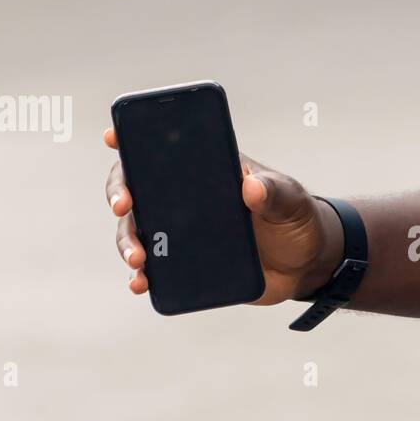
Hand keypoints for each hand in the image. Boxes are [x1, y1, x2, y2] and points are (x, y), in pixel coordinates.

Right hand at [103, 128, 342, 303]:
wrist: (306, 265)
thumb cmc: (297, 219)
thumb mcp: (291, 200)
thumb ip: (274, 192)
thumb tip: (249, 187)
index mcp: (207, 171)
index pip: (163, 150)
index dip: (133, 140)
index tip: (113, 137)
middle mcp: (185, 200)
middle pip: (136, 189)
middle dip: (119, 193)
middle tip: (122, 205)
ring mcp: (182, 233)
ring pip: (138, 232)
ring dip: (128, 242)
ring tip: (138, 258)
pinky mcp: (187, 266)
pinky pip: (155, 270)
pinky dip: (142, 276)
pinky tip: (140, 283)